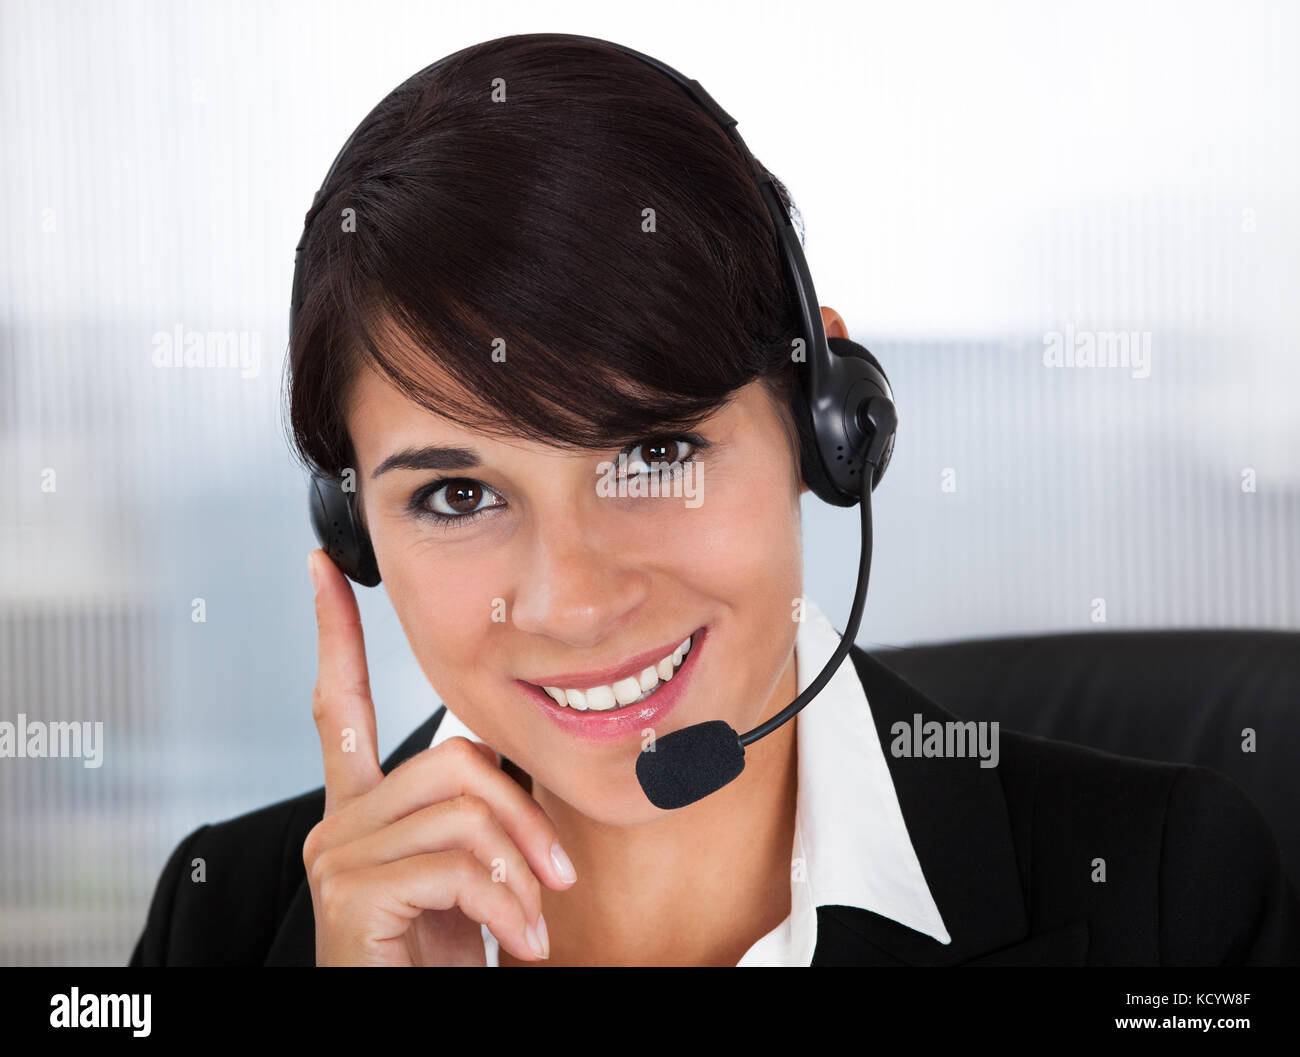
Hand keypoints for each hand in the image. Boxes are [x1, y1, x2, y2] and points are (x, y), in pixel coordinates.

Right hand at [302, 549, 575, 964]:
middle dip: (522, 815)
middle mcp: (340, 823)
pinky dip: (506, 903)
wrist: (405, 1021)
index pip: (340, 706)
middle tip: (556, 876)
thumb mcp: (467, 876)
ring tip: (533, 919)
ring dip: (520, 867)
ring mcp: (339, 857)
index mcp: (365, 809)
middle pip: (451, 758)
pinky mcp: (352, 894)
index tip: (323, 571)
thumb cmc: (441, 956)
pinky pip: (457, 863)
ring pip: (463, 808)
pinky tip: (514, 939)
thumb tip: (515, 775)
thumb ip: (475, 816)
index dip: (334, 635)